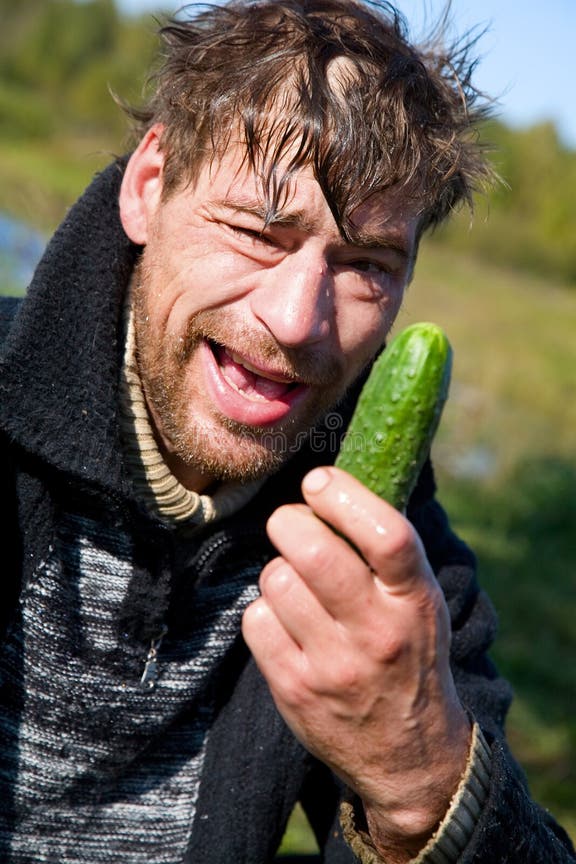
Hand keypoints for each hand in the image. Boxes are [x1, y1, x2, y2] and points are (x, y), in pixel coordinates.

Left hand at [242, 467, 470, 860]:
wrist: (407, 752)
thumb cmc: (409, 652)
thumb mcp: (421, 601)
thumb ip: (387, 552)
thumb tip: (331, 485)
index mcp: (415, 601)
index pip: (386, 536)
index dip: (344, 497)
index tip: (319, 481)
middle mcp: (377, 633)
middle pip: (315, 553)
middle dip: (290, 523)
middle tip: (291, 524)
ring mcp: (334, 666)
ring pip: (278, 581)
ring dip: (279, 570)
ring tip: (297, 584)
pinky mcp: (295, 690)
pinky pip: (257, 620)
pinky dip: (265, 611)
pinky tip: (287, 623)